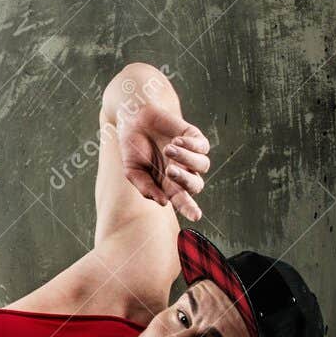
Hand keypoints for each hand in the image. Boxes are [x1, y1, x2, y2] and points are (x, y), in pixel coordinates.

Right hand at [116, 99, 209, 219]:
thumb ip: (146, 187)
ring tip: (168, 148)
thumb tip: (164, 202)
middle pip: (196, 185)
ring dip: (186, 158)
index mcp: (168, 184)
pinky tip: (175, 140)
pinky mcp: (194, 137)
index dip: (190, 209)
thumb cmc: (132, 147)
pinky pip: (202, 146)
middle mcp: (183, 171)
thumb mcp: (132, 171)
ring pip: (203, 165)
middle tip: (170, 170)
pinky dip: (190, 145)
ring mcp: (190, 154)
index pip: (182, 200)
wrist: (133, 119)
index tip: (196, 217)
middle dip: (185, 180)